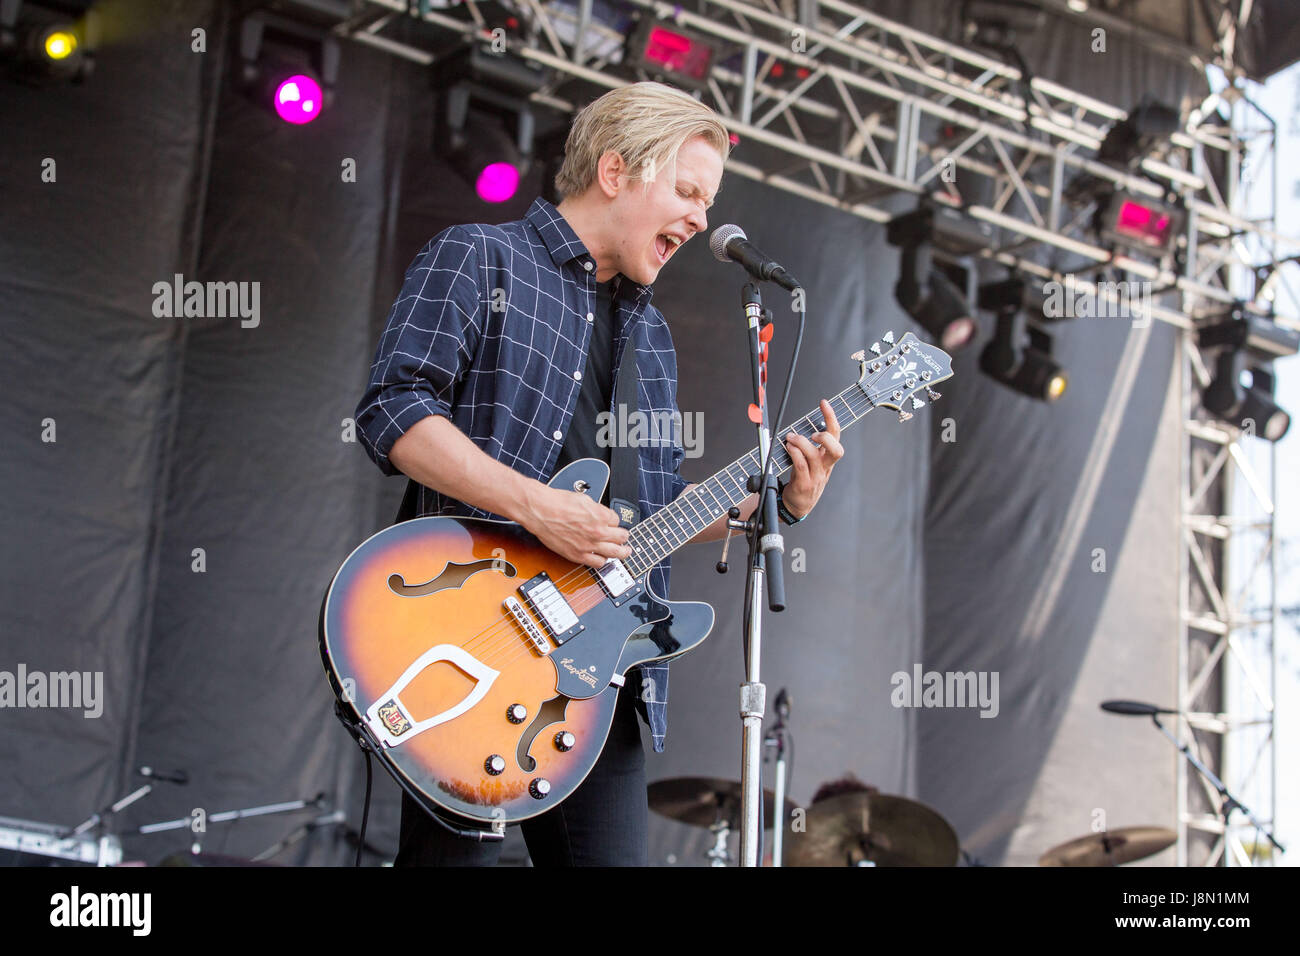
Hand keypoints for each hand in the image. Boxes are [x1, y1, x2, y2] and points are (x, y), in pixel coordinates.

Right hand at [519, 484, 630, 568]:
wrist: (540, 511)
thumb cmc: (557, 503)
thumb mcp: (584, 499)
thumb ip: (597, 509)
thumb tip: (602, 514)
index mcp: (601, 516)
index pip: (617, 520)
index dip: (614, 521)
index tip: (612, 522)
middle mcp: (598, 532)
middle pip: (622, 537)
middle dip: (624, 536)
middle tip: (625, 537)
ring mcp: (589, 545)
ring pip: (615, 553)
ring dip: (621, 552)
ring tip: (624, 552)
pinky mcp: (578, 555)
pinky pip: (598, 563)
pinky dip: (603, 560)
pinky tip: (603, 558)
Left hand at [780, 398, 843, 518]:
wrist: (797, 506)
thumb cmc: (803, 481)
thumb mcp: (812, 463)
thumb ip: (810, 447)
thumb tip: (800, 428)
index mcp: (828, 460)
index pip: (836, 436)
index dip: (831, 418)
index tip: (824, 403)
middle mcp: (825, 468)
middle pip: (836, 449)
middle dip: (826, 437)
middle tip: (813, 433)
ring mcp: (816, 477)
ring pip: (814, 456)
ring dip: (801, 443)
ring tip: (791, 438)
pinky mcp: (804, 484)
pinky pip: (800, 465)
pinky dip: (794, 453)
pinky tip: (789, 448)